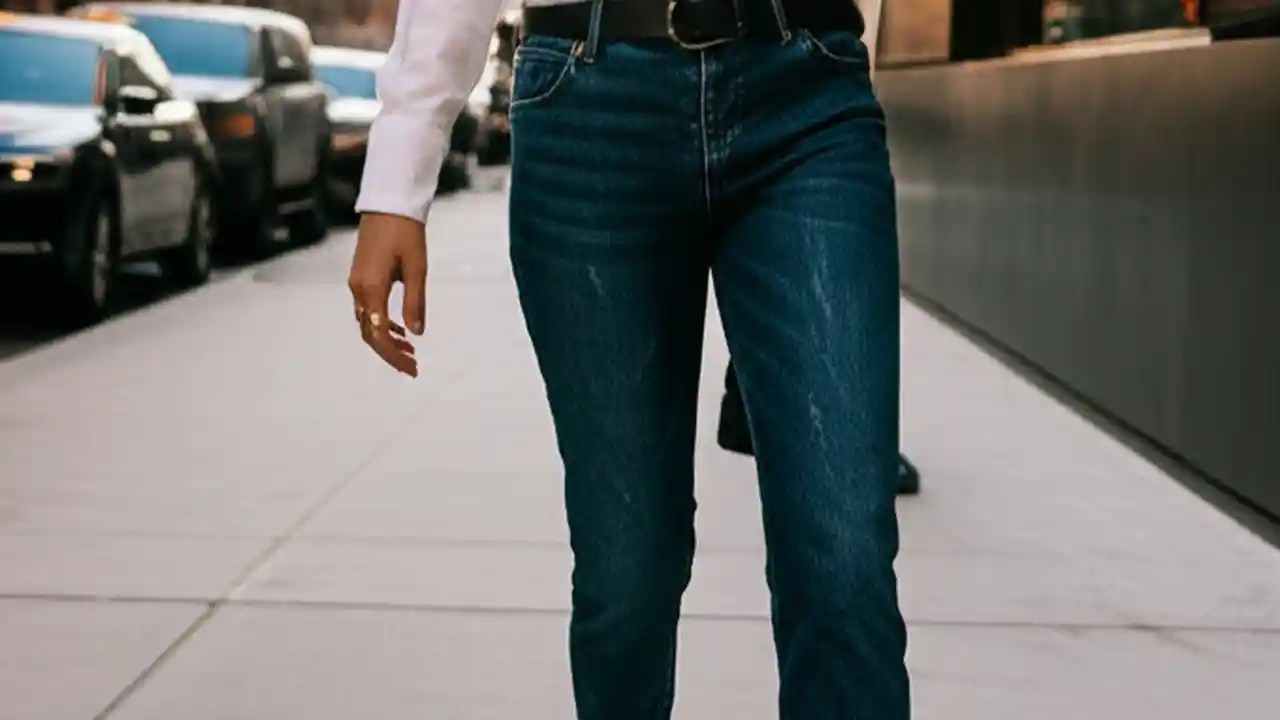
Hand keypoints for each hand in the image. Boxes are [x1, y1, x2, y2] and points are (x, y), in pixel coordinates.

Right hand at [347, 212, 426, 377]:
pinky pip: (368, 309)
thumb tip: (416, 333)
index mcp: (371, 288)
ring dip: (387, 339)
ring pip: (368, 322)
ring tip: (410, 350)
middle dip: (390, 353)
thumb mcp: (416, 269)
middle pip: (370, 332)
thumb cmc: (406, 233)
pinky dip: (382, 323)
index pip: (378, 334)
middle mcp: (359, 288)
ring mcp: (357, 282)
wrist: (389, 204)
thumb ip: (415, 302)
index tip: (412, 367)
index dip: (393, 355)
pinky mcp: (360, 276)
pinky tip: (400, 328)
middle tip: (413, 366)